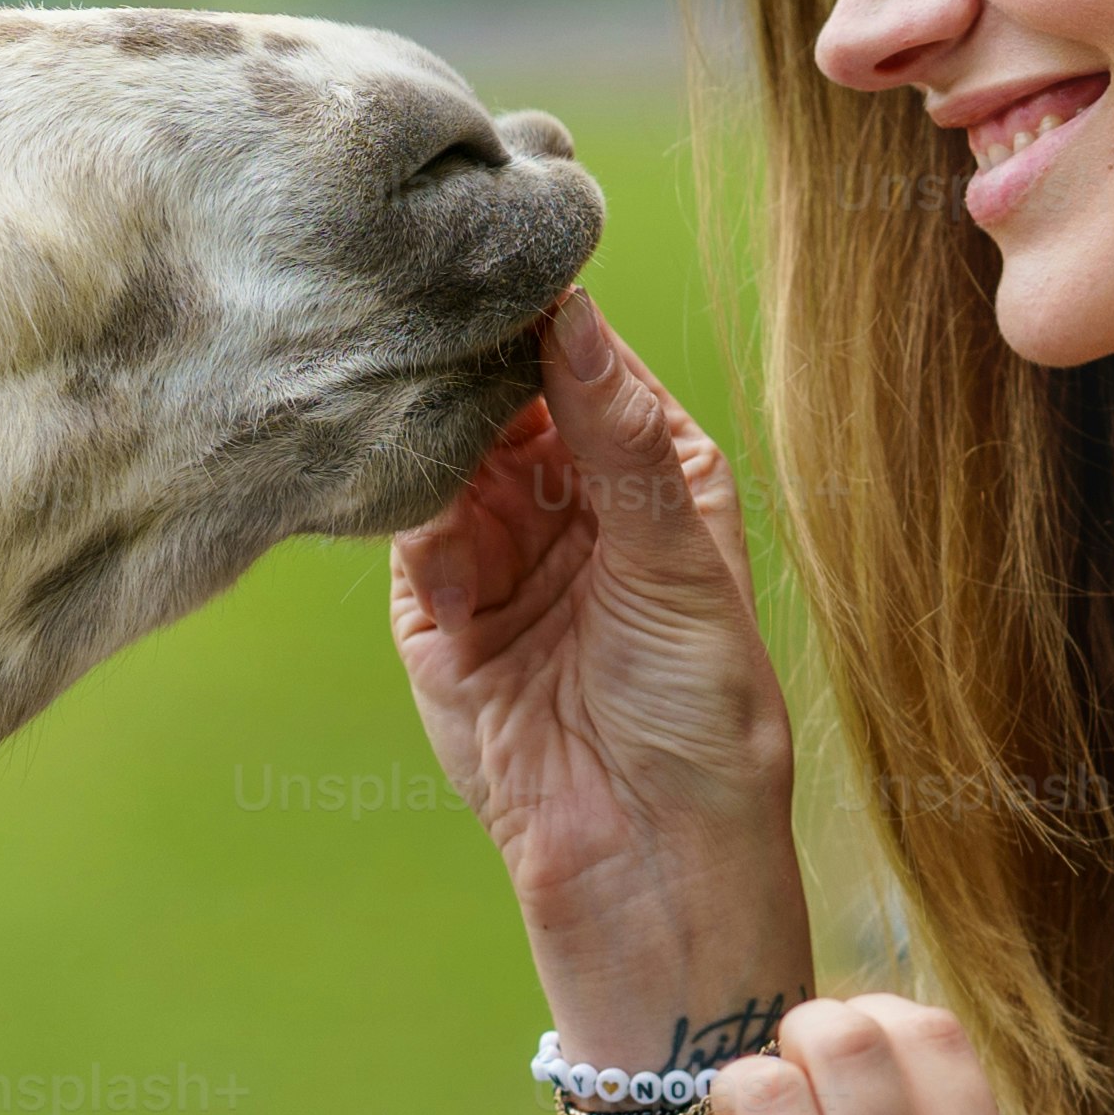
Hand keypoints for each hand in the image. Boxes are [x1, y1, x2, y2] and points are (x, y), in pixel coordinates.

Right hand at [391, 290, 811, 1043]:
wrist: (649, 858)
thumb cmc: (705, 718)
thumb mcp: (676, 560)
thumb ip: (618, 439)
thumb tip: (575, 315)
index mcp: (649, 471)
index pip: (582, 365)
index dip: (545, 315)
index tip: (503, 257)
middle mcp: (569, 501)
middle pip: (502, 399)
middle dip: (470, 360)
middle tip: (433, 301)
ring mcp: (497, 555)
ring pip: (446, 456)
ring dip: (432, 428)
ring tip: (417, 388)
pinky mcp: (435, 617)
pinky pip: (408, 535)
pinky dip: (412, 514)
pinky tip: (422, 502)